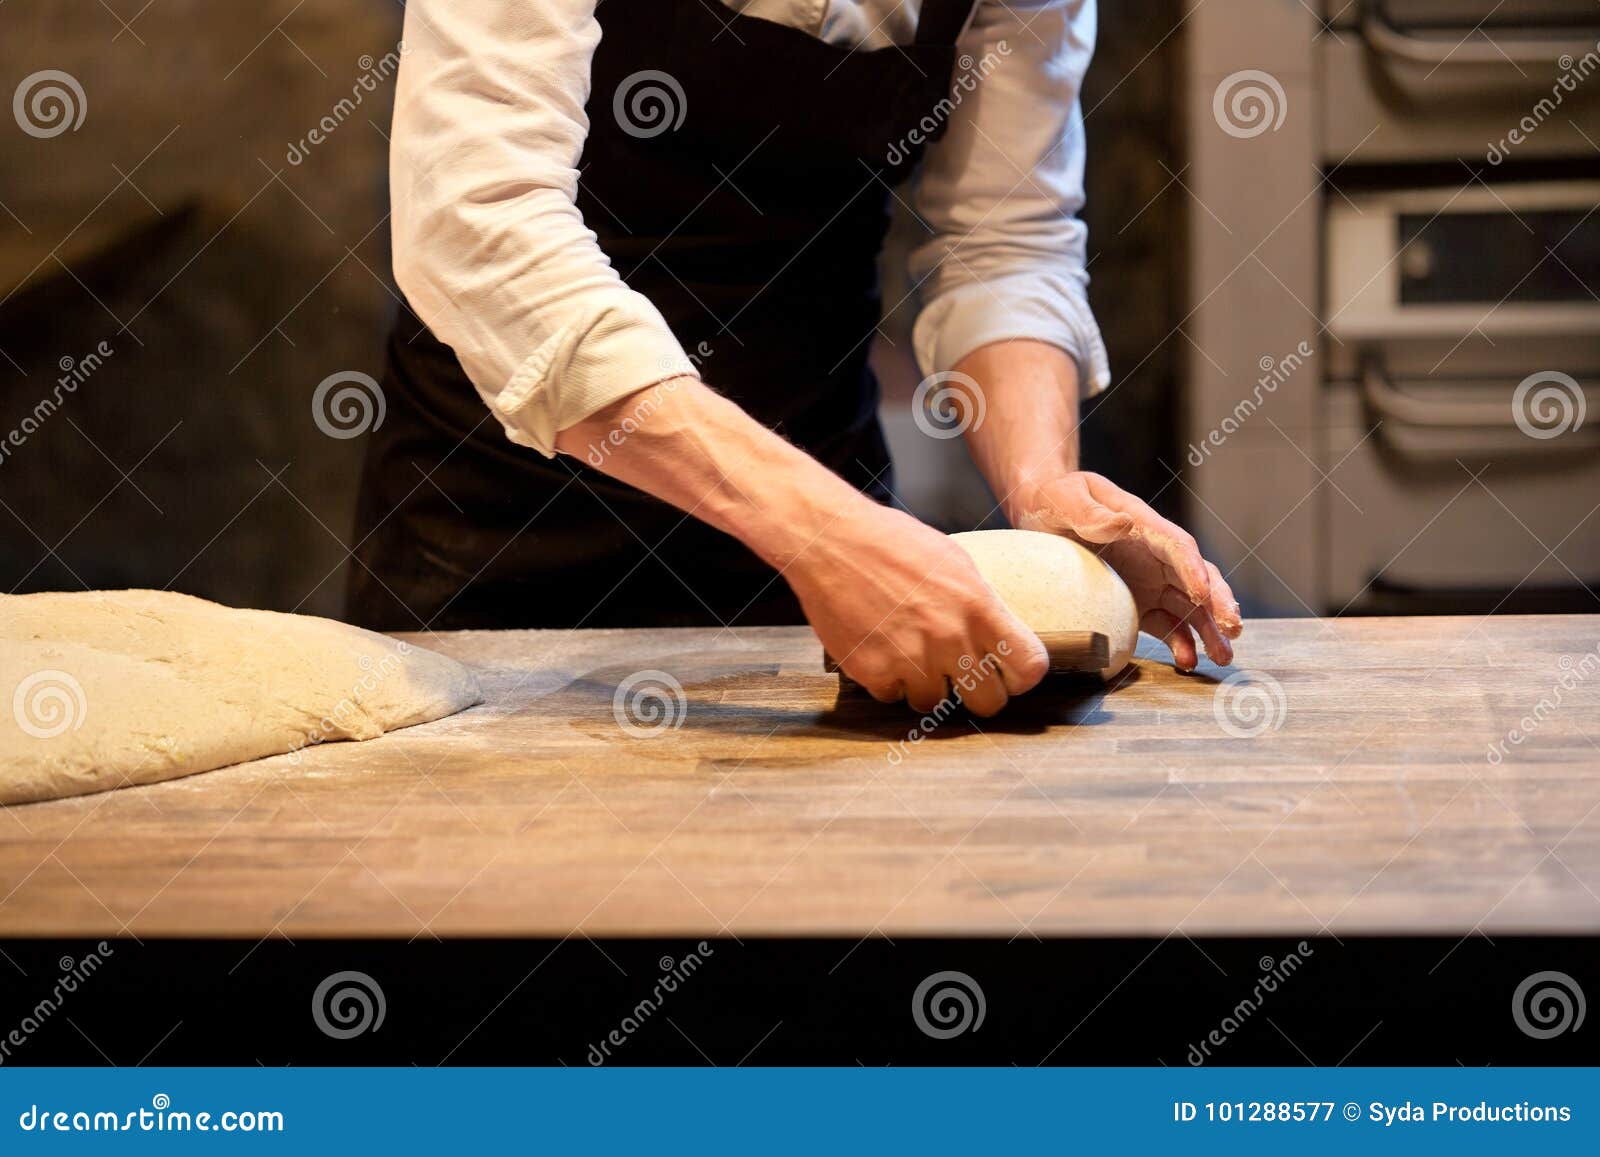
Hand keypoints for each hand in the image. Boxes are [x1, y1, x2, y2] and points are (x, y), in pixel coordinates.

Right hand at [783, 500, 1048, 715]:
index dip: (1021, 678)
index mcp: (978, 607)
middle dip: (976, 694)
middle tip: (960, 678)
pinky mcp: (874, 671)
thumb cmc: (889, 542)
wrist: (830, 541)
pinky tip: (878, 648)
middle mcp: (950, 639)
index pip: (1028, 666)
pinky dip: (886, 679)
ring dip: (924, 685)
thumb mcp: (953, 562)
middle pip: (988, 702)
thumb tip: (996, 633)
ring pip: (934, 703)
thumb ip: (979, 603)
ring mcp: (911, 659)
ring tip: (908, 653)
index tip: (1009, 676)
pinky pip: (891, 695)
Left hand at [1014, 472, 1242, 671]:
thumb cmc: (1056, 500)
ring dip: (1208, 630)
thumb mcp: (1067, 500)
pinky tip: (1186, 661)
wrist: (1041, 513)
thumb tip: (1124, 523)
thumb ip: (1092, 514)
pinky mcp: (1139, 602)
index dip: (1193, 570)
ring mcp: (1150, 580)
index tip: (1204, 594)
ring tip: (1222, 657)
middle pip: (1197, 577)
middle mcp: (1155, 555)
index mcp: (1143, 526)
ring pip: (1190, 605)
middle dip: (1218, 604)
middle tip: (1233, 631)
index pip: (1178, 547)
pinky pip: (1166, 624)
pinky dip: (1179, 642)